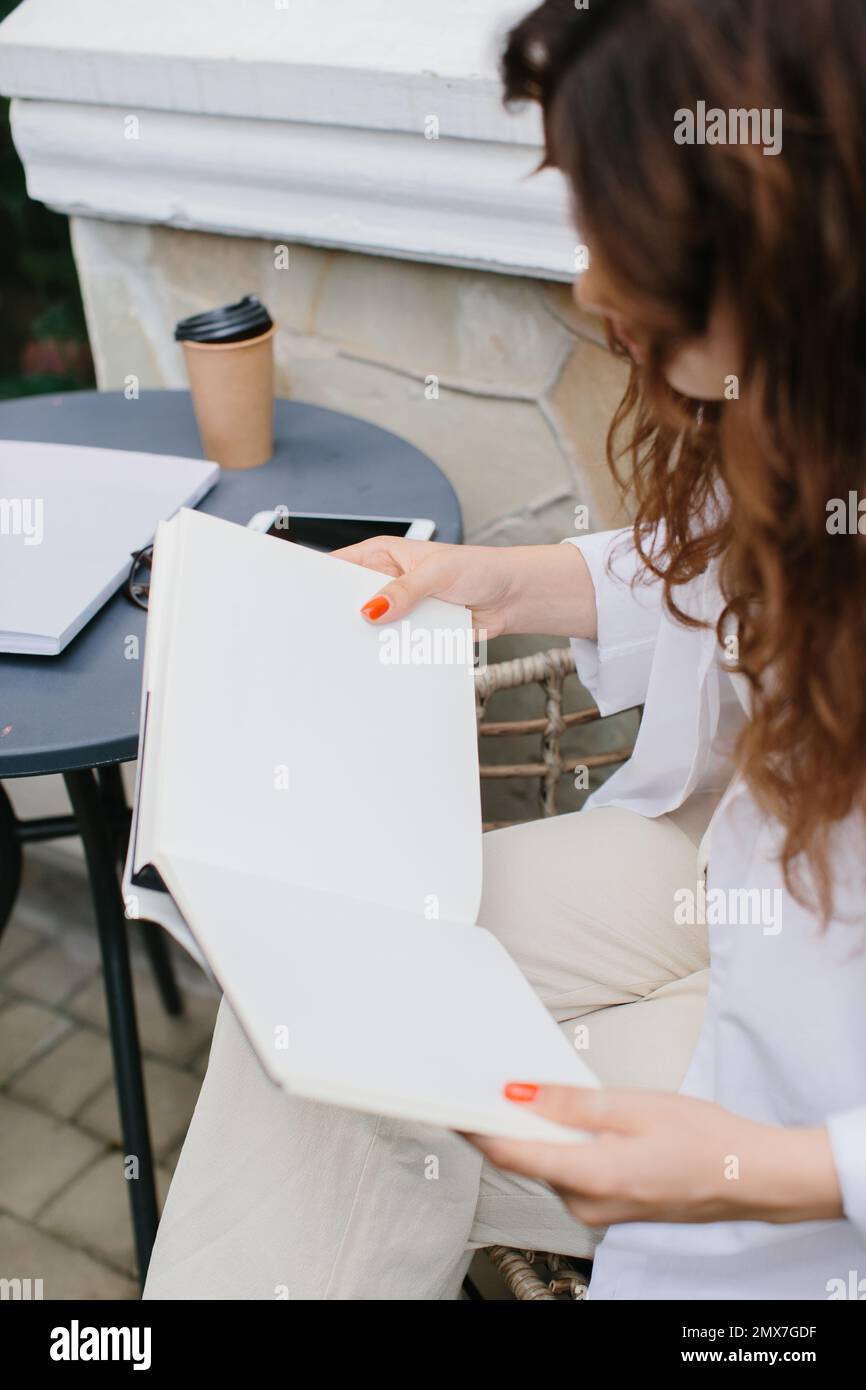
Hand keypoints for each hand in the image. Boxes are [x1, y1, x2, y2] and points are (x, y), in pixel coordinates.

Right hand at [331, 536, 597, 639]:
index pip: (341, 566)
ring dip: (369, 639)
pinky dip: (391, 653)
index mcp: (383, 555)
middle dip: (344, 616)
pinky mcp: (414, 631)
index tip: (308, 599)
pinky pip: (394, 646)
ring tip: (355, 652)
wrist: (511, 597)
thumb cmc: (479, 569)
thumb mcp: (437, 573)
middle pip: (351, 601)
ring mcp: (400, 608)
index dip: (322, 582)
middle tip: (331, 633)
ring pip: (372, 628)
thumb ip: (403, 590)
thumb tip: (372, 608)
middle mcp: (387, 581)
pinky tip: (383, 662)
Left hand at [467, 1085, 842, 1226]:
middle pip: (524, 1158)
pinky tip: (566, 1116)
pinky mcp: (609, 1205)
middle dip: (504, 1120)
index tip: (449, 1100)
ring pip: (547, 1163)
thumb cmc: (704, 1140)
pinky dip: (560, 1143)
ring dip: (535, 1129)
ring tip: (529, 1088)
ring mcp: (597, 1210)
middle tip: (485, 1077)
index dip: (473, 1126)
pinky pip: (569, 1170)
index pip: (509, 1153)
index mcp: (589, 1177)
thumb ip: (571, 1103)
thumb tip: (520, 1094)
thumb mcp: (634, 1106)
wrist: (751, 1177)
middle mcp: (585, 1204)